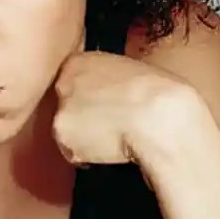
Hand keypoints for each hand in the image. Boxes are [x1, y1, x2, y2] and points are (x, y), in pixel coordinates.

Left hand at [51, 50, 202, 167]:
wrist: (158, 116)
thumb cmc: (157, 95)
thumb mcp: (129, 71)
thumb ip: (108, 80)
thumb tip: (108, 96)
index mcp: (80, 61)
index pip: (71, 81)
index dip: (88, 98)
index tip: (101, 107)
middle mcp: (64, 82)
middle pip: (65, 106)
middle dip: (81, 118)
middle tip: (108, 125)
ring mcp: (61, 109)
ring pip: (67, 131)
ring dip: (84, 139)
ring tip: (113, 138)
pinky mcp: (63, 136)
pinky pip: (72, 153)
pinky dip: (88, 157)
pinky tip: (109, 149)